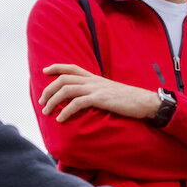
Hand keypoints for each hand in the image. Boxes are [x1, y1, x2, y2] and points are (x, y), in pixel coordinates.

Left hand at [38, 63, 162, 122]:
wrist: (145, 102)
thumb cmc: (129, 100)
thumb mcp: (110, 92)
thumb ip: (97, 93)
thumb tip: (86, 101)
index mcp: (95, 78)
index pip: (71, 67)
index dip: (56, 67)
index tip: (45, 71)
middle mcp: (93, 80)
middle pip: (63, 78)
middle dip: (48, 89)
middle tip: (42, 101)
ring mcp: (96, 89)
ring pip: (66, 89)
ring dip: (53, 101)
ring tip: (46, 112)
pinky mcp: (100, 99)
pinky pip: (77, 103)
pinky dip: (66, 111)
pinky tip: (61, 119)